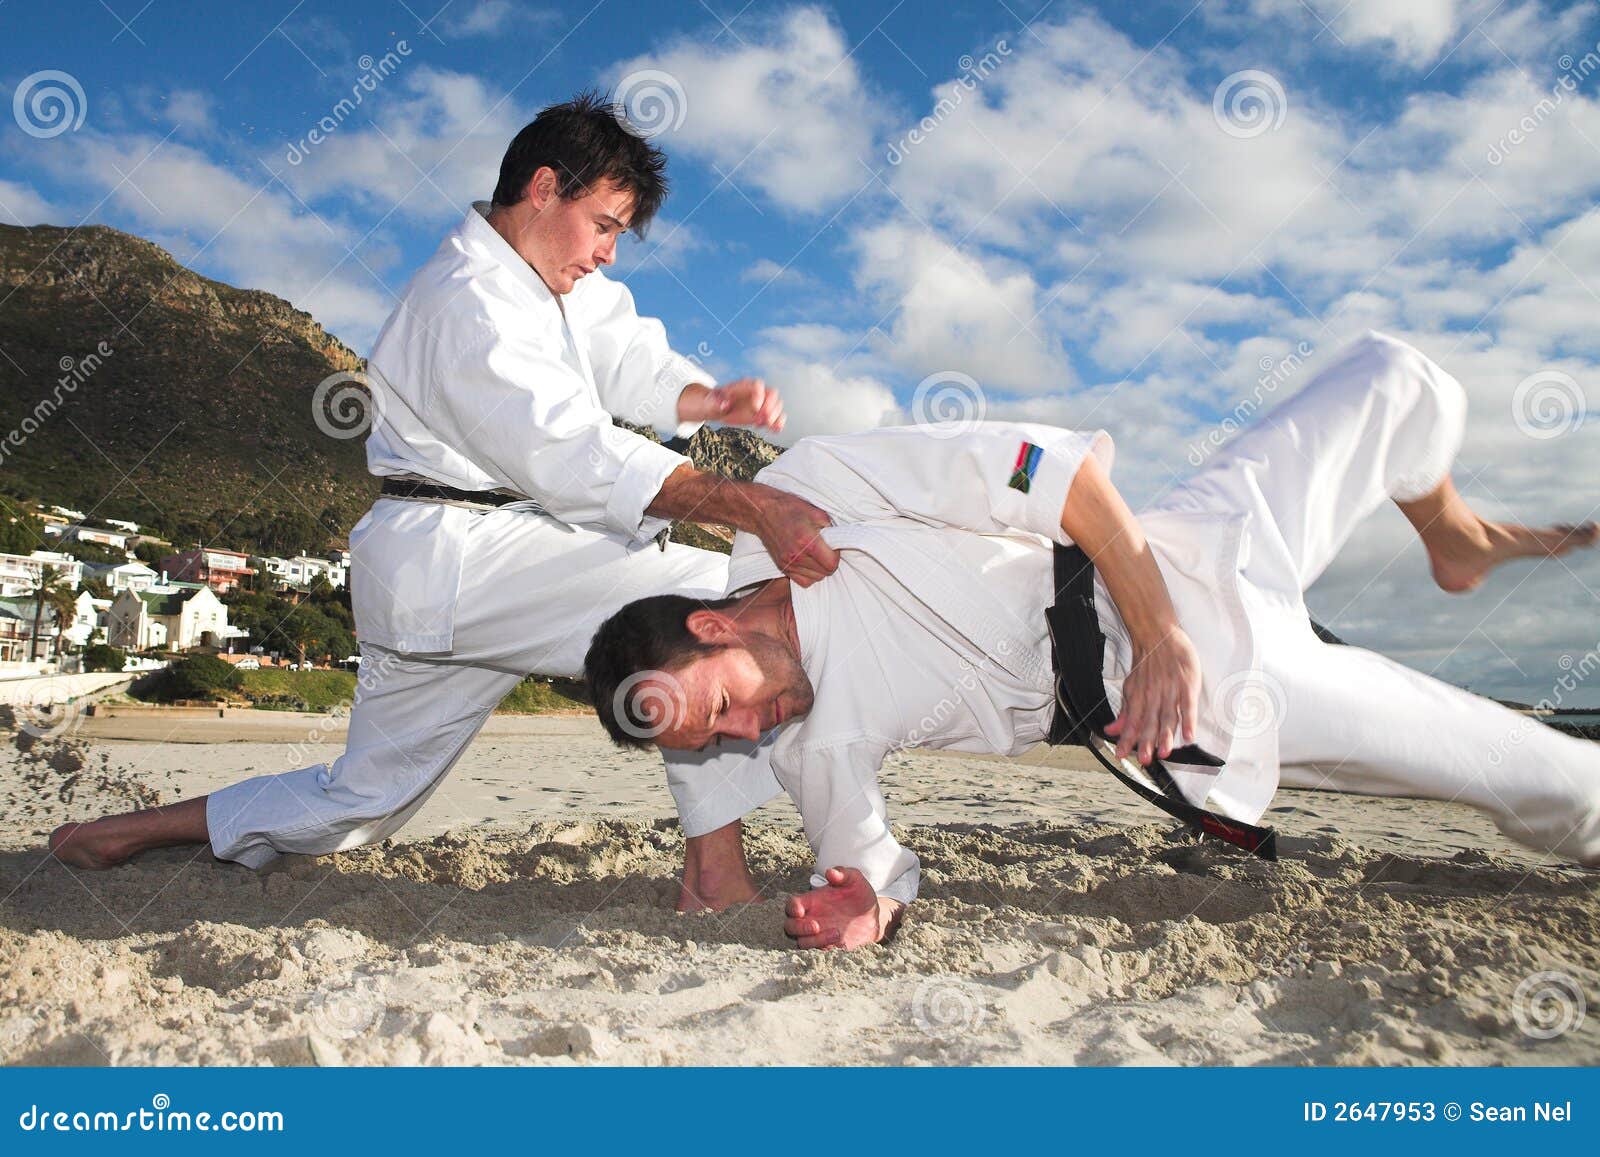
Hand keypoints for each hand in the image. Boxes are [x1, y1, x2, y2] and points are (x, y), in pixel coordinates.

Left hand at [707, 378, 785, 431]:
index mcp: (745, 385)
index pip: (758, 385)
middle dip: (770, 406)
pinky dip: (778, 423)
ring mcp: (762, 403)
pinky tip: (775, 430)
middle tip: (761, 418)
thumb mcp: (712, 401)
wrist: (717, 408)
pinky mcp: (764, 415)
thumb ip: (717, 402)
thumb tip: (725, 405)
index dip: (759, 395)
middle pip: (772, 394)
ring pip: (777, 406)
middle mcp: (757, 392)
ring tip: (764, 424)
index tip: (755, 407)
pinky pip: (777, 417)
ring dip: (774, 416)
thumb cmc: (715, 401)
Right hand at [755, 490, 838, 587]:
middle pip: (825, 573)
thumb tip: (840, 542)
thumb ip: (831, 529)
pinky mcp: (782, 567)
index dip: (836, 555)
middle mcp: (797, 556)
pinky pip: (803, 582)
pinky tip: (808, 563)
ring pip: (816, 579)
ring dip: (819, 569)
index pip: (832, 563)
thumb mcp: (817, 512)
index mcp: (808, 542)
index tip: (832, 546)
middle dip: (829, 562)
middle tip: (824, 549)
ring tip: (816, 555)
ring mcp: (789, 563)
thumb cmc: (790, 509)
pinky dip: (809, 575)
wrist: (763, 512)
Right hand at [784, 867, 900, 949]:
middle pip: (790, 926)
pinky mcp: (829, 946)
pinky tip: (840, 942)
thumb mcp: (854, 879)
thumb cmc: (860, 894)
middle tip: (816, 926)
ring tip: (837, 933)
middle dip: (799, 928)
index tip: (800, 910)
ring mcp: (819, 934)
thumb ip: (843, 873)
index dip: (792, 908)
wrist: (874, 915)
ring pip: (803, 942)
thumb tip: (830, 872)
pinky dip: (826, 949)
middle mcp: (812, 918)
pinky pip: (819, 953)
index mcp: (813, 901)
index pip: (792, 905)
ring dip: (816, 941)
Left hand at [1102, 624, 1201, 764]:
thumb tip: (1112, 730)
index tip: (1123, 755)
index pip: (1131, 722)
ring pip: (1168, 716)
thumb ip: (1125, 711)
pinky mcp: (1187, 684)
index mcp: (1138, 697)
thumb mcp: (1130, 687)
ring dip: (1166, 735)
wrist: (1157, 634)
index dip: (1127, 739)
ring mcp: (1171, 690)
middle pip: (1150, 722)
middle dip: (1147, 742)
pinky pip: (1188, 704)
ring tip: (1164, 752)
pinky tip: (1189, 735)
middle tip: (1145, 759)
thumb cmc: (1146, 664)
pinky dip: (1189, 720)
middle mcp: (1153, 696)